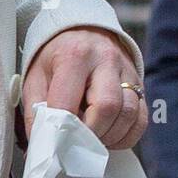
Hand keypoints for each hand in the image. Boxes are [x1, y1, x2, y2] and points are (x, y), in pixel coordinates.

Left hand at [21, 25, 147, 149]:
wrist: (81, 31)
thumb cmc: (56, 56)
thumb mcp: (36, 76)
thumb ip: (36, 111)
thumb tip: (40, 146)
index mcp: (74, 55)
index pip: (70, 101)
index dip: (63, 130)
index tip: (57, 146)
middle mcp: (105, 60)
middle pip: (107, 107)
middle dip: (91, 134)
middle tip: (77, 142)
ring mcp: (126, 71)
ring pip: (128, 115)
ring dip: (110, 136)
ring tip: (92, 138)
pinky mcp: (139, 84)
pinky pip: (141, 119)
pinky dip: (126, 135)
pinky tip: (109, 135)